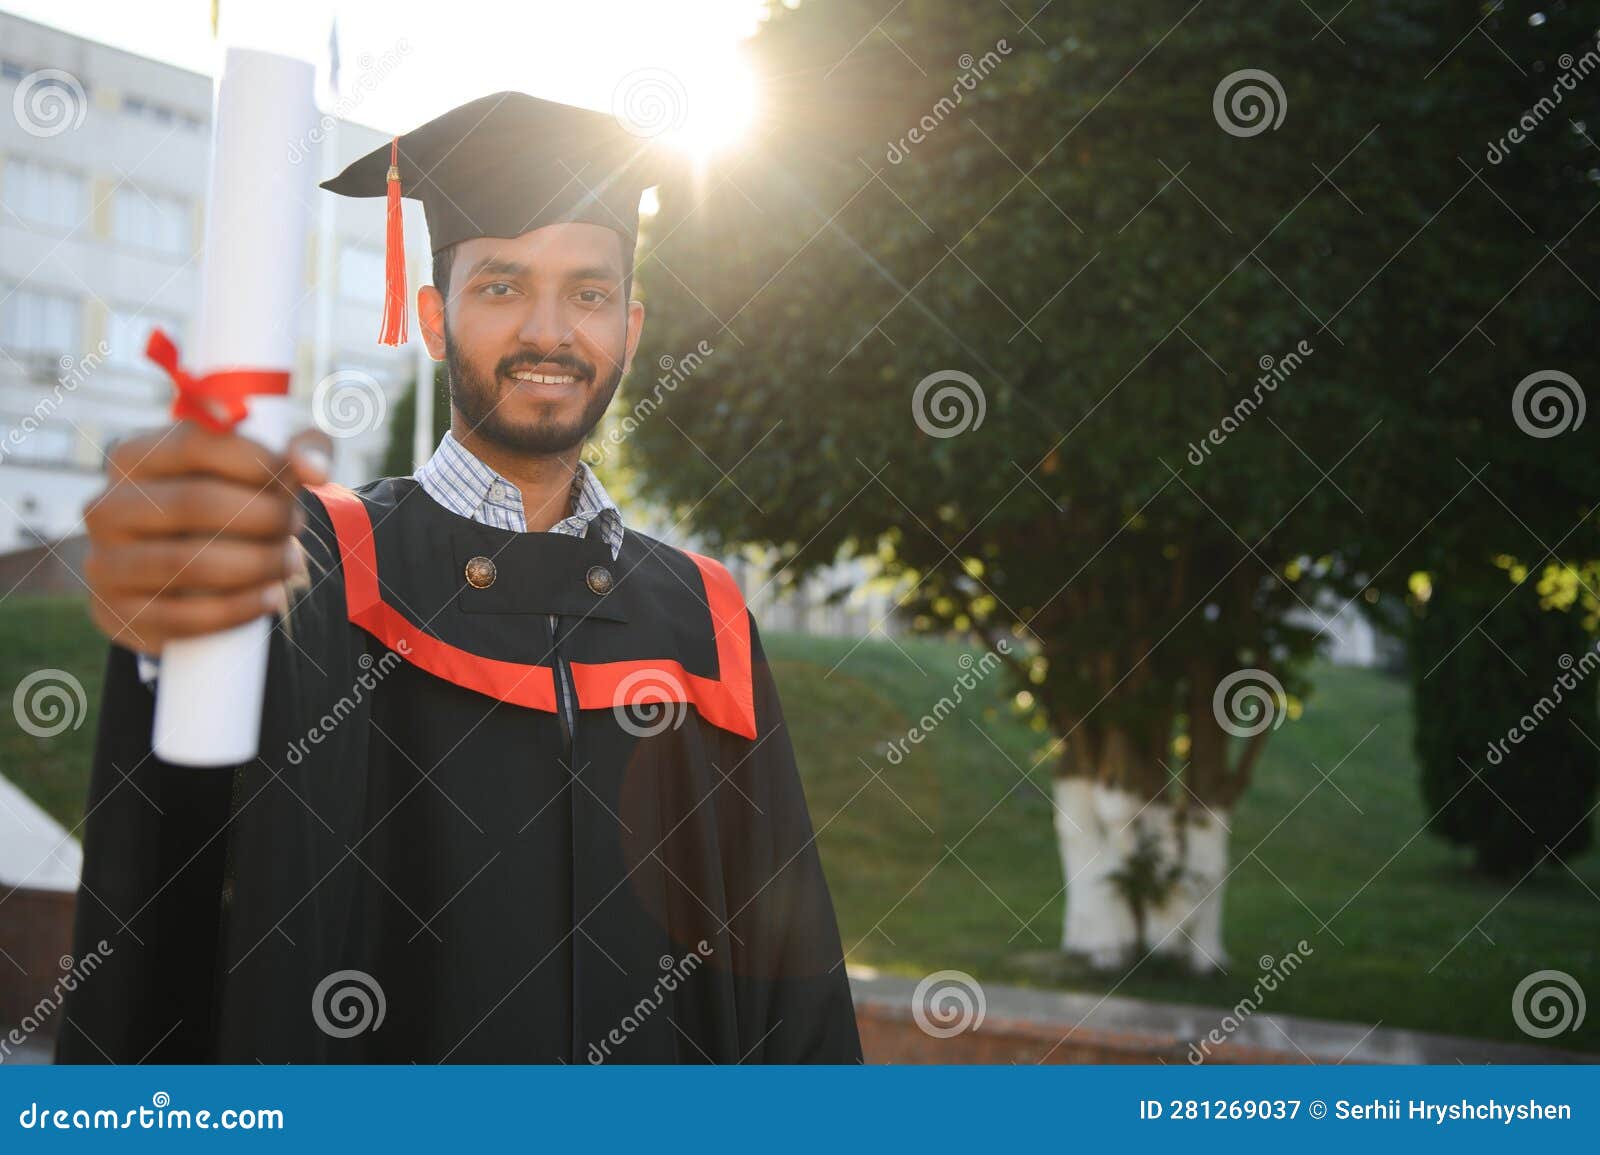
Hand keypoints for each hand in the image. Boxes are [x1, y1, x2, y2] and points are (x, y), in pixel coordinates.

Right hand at [81, 421, 332, 654]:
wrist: (187, 576)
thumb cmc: (231, 506)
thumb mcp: (264, 468)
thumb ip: (300, 449)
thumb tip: (314, 467)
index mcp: (134, 456)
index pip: (195, 444)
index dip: (257, 461)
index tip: (297, 481)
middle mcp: (107, 506)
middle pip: (196, 503)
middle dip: (263, 516)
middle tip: (295, 526)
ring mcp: (105, 562)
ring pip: (189, 563)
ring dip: (256, 564)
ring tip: (290, 562)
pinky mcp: (117, 614)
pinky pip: (183, 616)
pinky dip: (238, 609)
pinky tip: (269, 599)